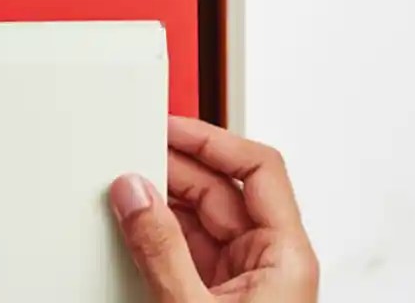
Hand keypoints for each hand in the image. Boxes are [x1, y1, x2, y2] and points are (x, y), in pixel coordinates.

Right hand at [109, 117, 317, 302]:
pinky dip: (158, 236)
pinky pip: (187, 250)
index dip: (211, 140)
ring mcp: (244, 281)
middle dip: (174, 170)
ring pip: (200, 219)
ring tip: (126, 194)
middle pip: (222, 190)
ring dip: (162, 204)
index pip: (259, 169)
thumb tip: (135, 196)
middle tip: (133, 160)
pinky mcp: (218, 297)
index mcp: (287, 258)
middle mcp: (271, 263)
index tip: (169, 128)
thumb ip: (162, 251)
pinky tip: (134, 229)